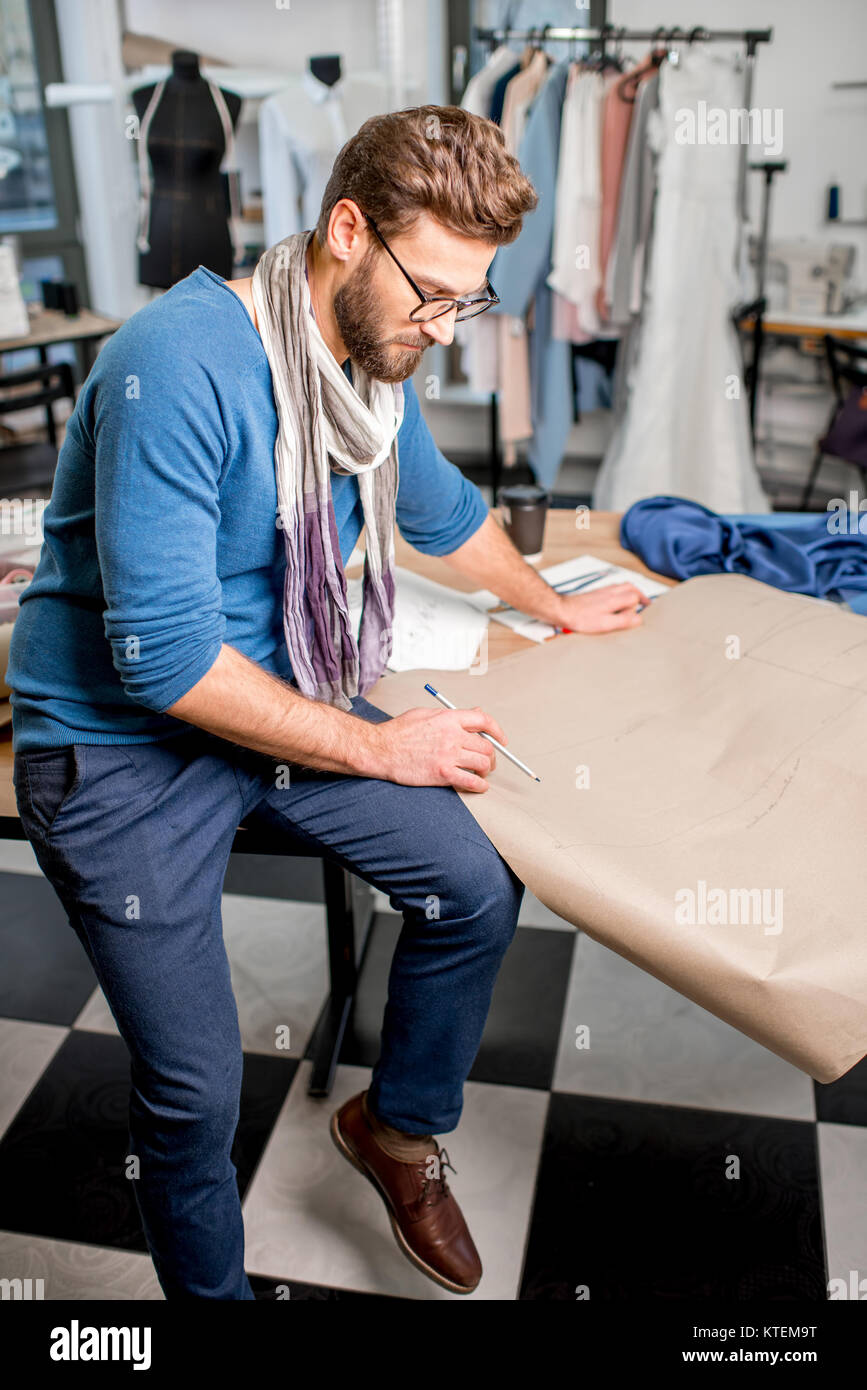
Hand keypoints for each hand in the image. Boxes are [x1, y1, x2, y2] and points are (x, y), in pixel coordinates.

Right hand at [371, 706, 504, 792]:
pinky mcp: (442, 773)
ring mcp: (448, 755)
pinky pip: (471, 781)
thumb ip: (452, 715)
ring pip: (482, 763)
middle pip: (486, 745)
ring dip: (486, 770)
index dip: (497, 731)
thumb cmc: (399, 732)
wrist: (381, 749)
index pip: (484, 721)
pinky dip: (480, 785)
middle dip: (492, 755)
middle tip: (488, 761)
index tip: (501, 740)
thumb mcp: (426, 713)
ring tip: (482, 773)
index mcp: (449, 718)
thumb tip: (475, 714)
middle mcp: (452, 735)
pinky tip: (479, 785)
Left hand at [557, 582, 647, 633]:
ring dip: (631, 592)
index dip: (639, 608)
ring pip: (622, 586)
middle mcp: (609, 591)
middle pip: (631, 587)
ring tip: (635, 601)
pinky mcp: (595, 594)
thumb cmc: (580, 618)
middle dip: (640, 595)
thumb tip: (638, 619)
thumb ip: (623, 620)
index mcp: (614, 598)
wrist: (561, 610)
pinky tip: (616, 601)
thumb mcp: (604, 624)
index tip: (641, 615)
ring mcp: (602, 591)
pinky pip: (613, 589)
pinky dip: (620, 593)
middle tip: (646, 604)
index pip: (635, 598)